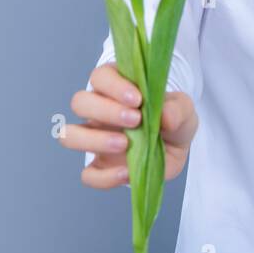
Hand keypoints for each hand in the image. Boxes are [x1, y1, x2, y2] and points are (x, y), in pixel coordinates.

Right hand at [62, 62, 198, 188]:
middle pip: (79, 102)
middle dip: (105, 110)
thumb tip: (165, 116)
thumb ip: (178, 108)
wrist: (176, 146)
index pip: (100, 77)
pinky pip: (87, 174)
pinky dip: (104, 175)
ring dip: (94, 140)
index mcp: (115, 87)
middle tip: (135, 120)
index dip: (114, 86)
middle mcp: (98, 110)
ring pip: (69, 135)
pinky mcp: (101, 166)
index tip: (138, 98)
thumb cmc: (172, 118)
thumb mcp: (184, 108)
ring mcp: (96, 139)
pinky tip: (126, 172)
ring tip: (124, 144)